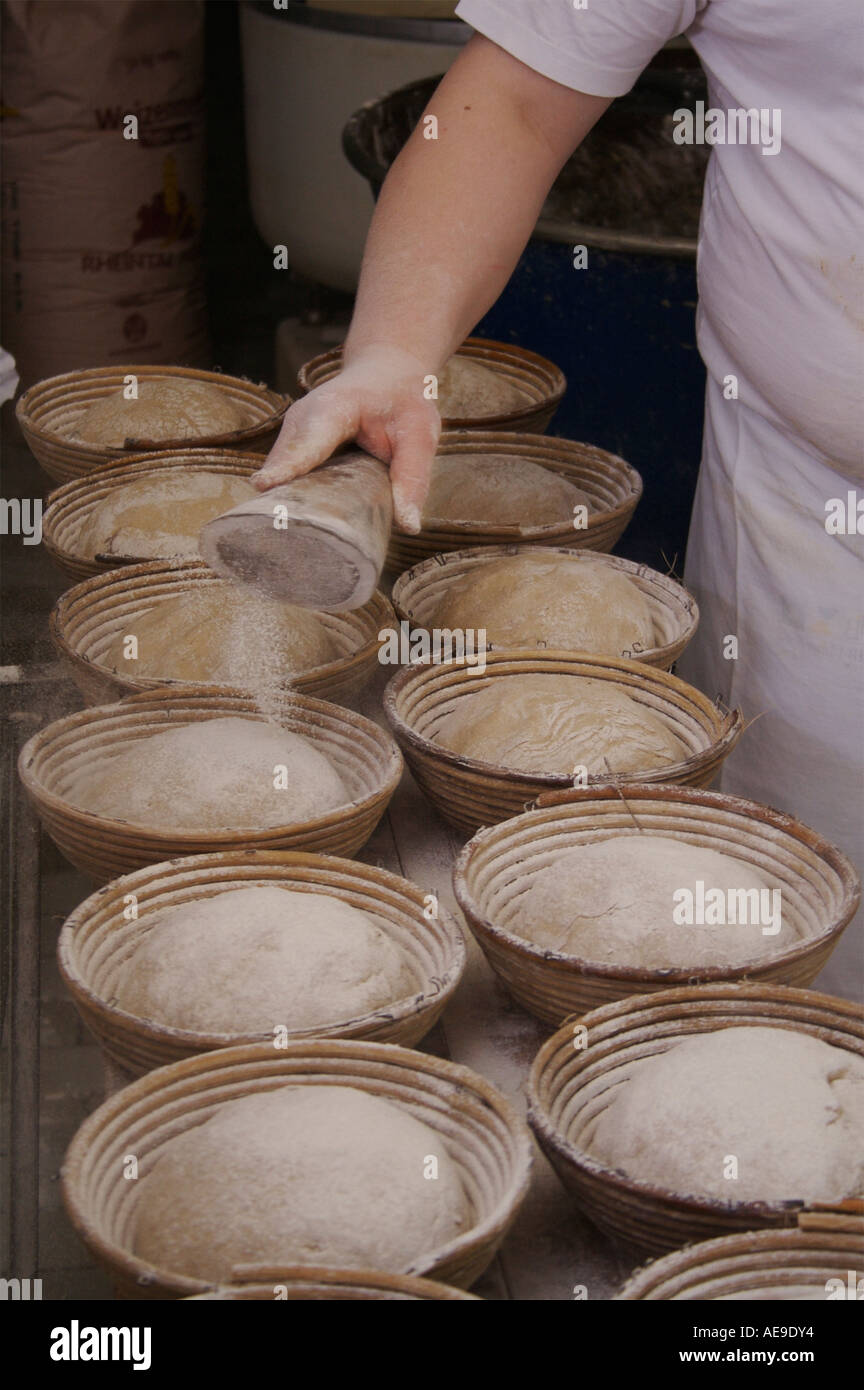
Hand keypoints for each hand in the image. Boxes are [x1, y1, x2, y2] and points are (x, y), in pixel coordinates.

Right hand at [252, 345, 440, 532]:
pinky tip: (300, 525)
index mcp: (332, 408)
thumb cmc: (402, 400)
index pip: (307, 441)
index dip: (287, 466)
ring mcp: (291, 435)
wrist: (385, 372)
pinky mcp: (290, 450)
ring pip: (280, 476)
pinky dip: (293, 499)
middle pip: (283, 466)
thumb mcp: (420, 432)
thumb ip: (413, 476)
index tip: (263, 486)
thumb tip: (409, 526)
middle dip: (283, 499)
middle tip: (285, 537)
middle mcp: (301, 421)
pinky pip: (285, 479)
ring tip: (290, 537)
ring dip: (287, 503)